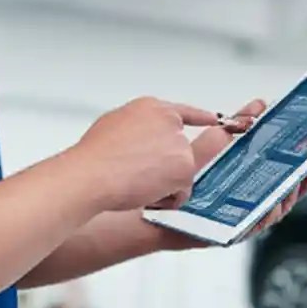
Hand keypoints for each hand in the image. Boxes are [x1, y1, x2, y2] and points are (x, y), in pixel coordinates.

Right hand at [73, 97, 218, 211]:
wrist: (92, 173)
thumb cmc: (94, 156)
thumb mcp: (114, 125)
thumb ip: (138, 127)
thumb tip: (142, 139)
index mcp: (152, 108)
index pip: (184, 112)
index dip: (200, 118)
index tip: (214, 120)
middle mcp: (170, 122)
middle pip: (180, 150)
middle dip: (166, 167)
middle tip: (140, 173)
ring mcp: (179, 144)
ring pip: (181, 173)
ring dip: (164, 185)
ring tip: (137, 181)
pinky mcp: (184, 166)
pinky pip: (181, 192)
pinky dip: (166, 199)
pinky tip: (145, 191)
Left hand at [156, 98, 306, 250]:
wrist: (132, 201)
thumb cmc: (164, 178)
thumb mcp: (203, 149)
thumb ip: (228, 135)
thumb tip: (254, 111)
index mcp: (237, 183)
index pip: (273, 175)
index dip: (296, 167)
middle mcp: (236, 204)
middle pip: (277, 195)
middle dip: (299, 182)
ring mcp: (229, 220)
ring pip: (266, 213)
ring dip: (284, 199)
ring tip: (294, 185)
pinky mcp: (217, 236)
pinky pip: (245, 230)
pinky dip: (260, 219)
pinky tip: (270, 207)